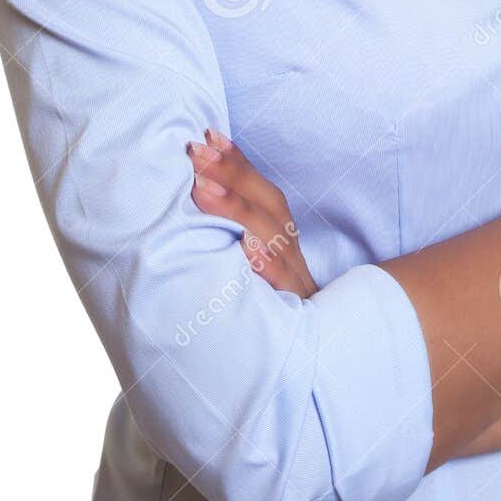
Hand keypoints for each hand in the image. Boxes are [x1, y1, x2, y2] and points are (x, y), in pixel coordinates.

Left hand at [187, 128, 318, 298]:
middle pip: (270, 207)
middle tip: (195, 151)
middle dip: (233, 176)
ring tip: (204, 188)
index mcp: (281, 241)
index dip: (239, 163)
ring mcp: (295, 283)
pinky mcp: (295, 314)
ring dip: (238, 210)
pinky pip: (282, 287)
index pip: (263, 193)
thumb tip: (194, 196)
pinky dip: (266, 265)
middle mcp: (291, 255)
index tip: (208, 134)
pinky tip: (246, 250)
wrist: (307, 366)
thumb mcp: (250, 271)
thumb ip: (232, 238)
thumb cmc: (266, 311)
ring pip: (274, 239)